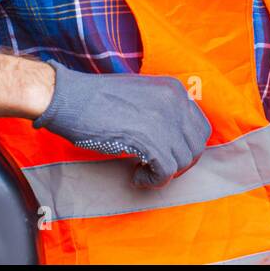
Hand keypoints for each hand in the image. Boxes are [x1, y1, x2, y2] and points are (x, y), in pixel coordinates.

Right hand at [32, 59, 211, 188]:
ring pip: (184, 160)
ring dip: (165, 172)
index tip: (166, 154)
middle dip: (179, 162)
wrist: (69, 98)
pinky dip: (153, 180)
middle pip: (196, 145)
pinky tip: (136, 176)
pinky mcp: (150, 140)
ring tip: (143, 170)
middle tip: (156, 166)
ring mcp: (164, 120)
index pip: (200, 127)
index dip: (185, 146)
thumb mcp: (141, 94)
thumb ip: (162, 110)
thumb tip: (173, 138)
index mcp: (173, 89)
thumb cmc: (96, 99)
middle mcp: (174, 102)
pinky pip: (167, 172)